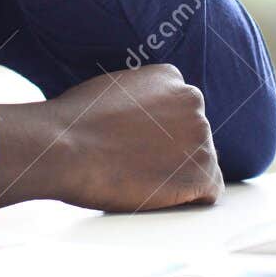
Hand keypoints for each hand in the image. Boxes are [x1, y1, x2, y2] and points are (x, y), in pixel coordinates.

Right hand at [0, 64, 222, 212]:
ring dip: (177, 175)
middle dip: (171, 152)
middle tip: (135, 164)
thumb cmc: (75, 122)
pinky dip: (189, 200)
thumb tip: (148, 120)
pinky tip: (159, 195)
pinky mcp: (201, 171)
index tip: (137, 144)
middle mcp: (192, 100)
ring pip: (200, 163)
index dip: (159, 133)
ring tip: (139, 178)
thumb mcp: (114, 89)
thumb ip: (142, 99)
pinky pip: (210, 191)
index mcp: (171, 76)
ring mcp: (201, 135)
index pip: (180, 109)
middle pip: (192, 135)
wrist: (65, 146)